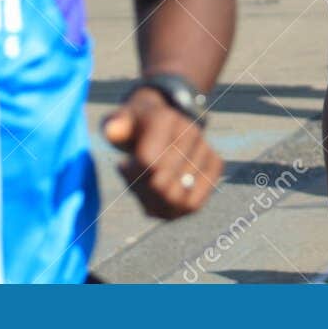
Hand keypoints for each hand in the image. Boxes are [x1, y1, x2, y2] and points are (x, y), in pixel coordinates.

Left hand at [103, 87, 221, 219]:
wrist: (159, 120)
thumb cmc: (134, 126)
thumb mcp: (119, 121)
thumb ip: (113, 125)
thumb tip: (112, 131)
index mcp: (165, 119)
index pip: (150, 163)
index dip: (131, 175)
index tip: (122, 165)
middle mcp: (190, 131)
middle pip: (164, 186)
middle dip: (143, 191)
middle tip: (133, 181)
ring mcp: (205, 148)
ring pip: (179, 200)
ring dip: (156, 203)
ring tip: (146, 188)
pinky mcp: (214, 166)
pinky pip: (194, 204)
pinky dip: (173, 209)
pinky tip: (160, 197)